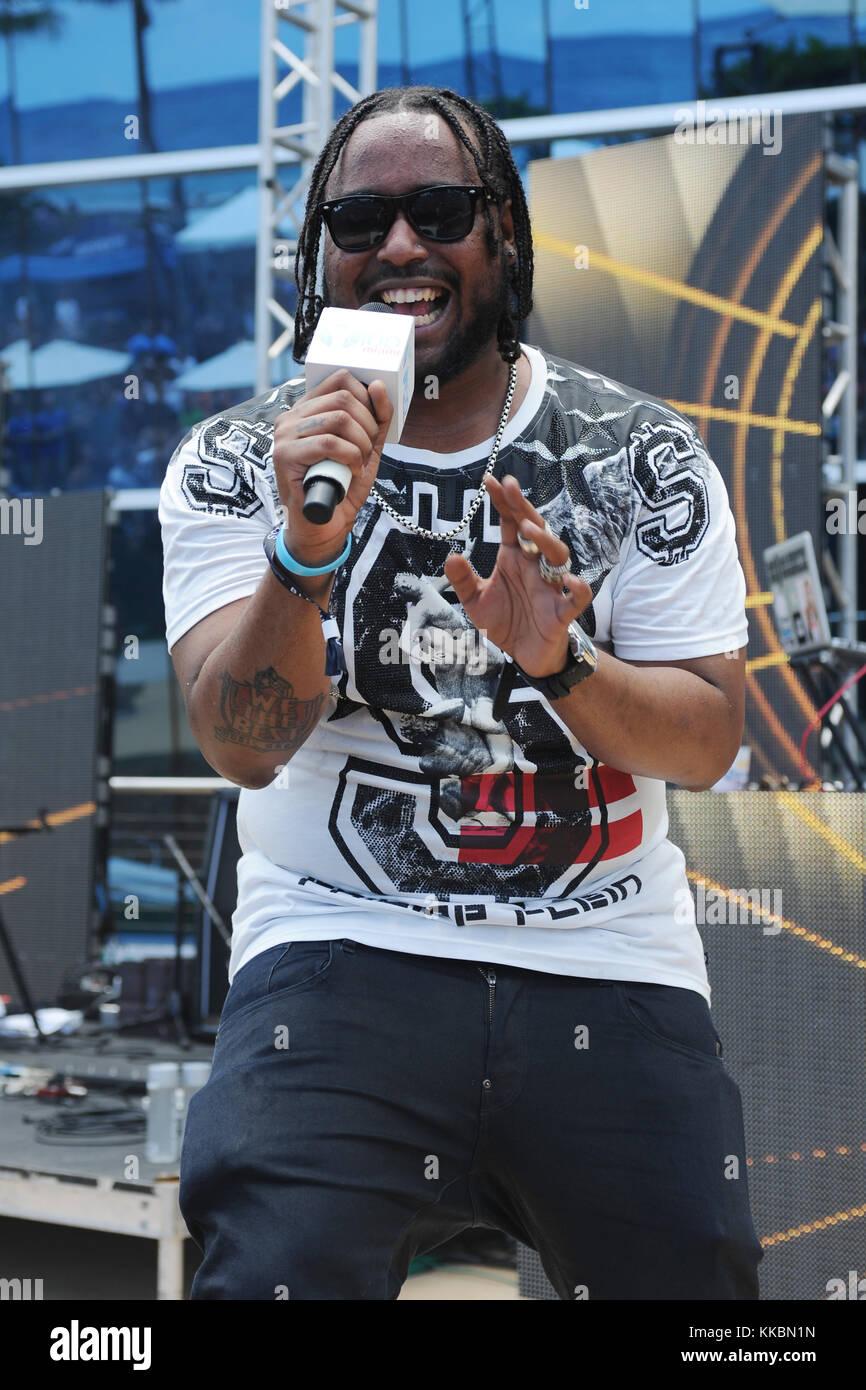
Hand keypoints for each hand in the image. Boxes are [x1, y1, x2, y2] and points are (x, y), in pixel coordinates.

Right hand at [273, 369, 392, 566]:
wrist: (324, 526)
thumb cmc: (342, 485)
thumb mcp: (367, 447)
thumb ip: (376, 418)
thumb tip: (379, 385)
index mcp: (308, 409)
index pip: (340, 378)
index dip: (367, 397)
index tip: (373, 426)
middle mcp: (292, 417)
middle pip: (343, 397)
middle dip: (367, 426)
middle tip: (367, 451)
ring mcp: (284, 435)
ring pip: (339, 418)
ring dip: (361, 443)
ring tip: (360, 463)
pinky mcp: (284, 455)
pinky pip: (329, 443)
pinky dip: (350, 457)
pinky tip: (352, 472)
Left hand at [443, 474, 591, 677]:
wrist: (524, 656)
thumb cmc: (505, 622)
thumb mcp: (475, 602)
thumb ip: (464, 580)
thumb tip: (452, 556)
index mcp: (513, 559)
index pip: (509, 523)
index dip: (503, 502)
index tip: (490, 480)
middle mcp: (534, 567)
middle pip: (534, 530)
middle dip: (523, 508)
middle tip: (511, 487)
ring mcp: (550, 587)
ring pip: (557, 556)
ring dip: (544, 541)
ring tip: (527, 530)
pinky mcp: (562, 613)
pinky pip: (576, 598)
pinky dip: (577, 587)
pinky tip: (568, 579)